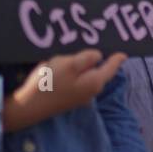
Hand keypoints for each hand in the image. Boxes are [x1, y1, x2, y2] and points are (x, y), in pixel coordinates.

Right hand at [2, 50, 127, 132]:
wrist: (28, 107)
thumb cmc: (50, 82)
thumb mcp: (70, 63)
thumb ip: (88, 58)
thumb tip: (99, 56)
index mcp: (95, 82)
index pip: (111, 68)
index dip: (117, 58)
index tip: (124, 53)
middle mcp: (91, 92)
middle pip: (99, 71)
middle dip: (99, 59)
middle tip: (97, 44)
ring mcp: (80, 97)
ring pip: (87, 76)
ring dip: (84, 66)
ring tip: (77, 52)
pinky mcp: (68, 99)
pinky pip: (77, 81)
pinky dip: (75, 72)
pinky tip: (64, 65)